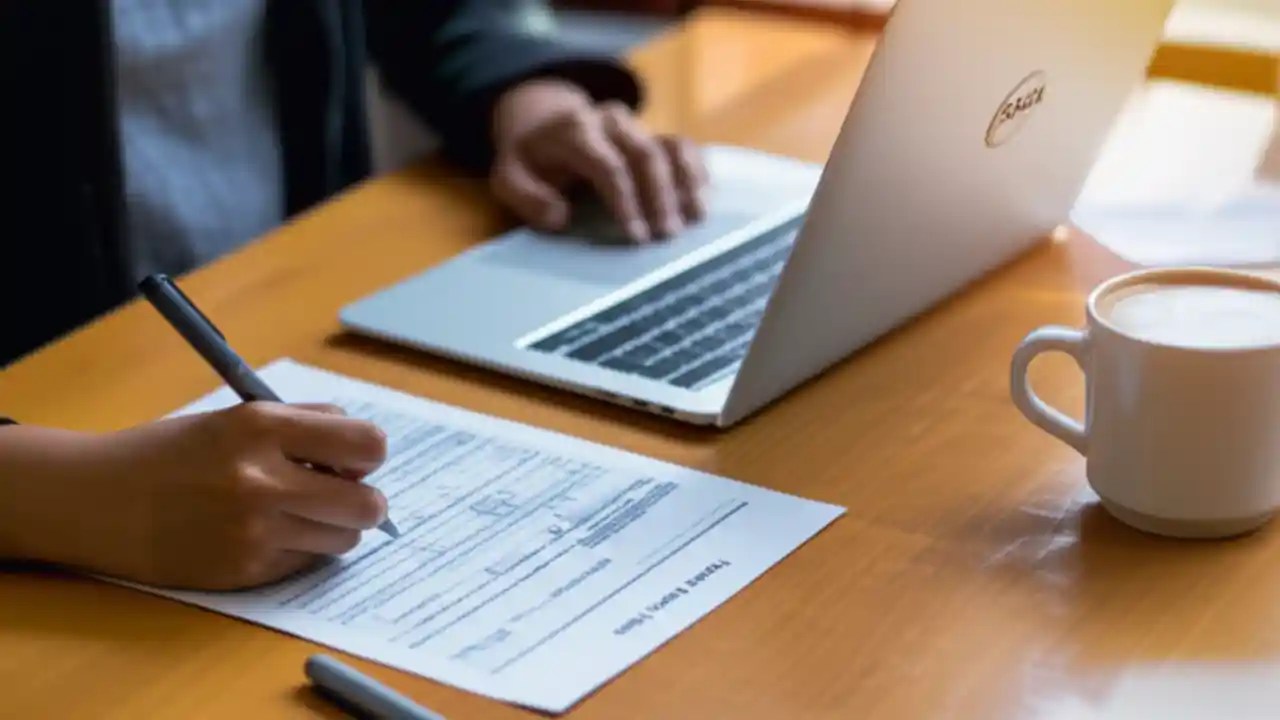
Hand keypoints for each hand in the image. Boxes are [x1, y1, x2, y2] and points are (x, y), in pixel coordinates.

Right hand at [0, 403, 387, 590]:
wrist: (98, 501)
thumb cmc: (174, 453)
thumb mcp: (238, 417)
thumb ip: (305, 425)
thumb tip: (364, 452)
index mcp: (262, 427)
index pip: (366, 444)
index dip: (367, 454)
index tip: (353, 459)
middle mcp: (262, 480)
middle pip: (368, 504)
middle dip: (363, 500)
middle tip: (339, 494)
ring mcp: (254, 531)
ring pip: (344, 539)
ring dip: (333, 527)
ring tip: (296, 512)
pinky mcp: (245, 570)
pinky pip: (306, 562)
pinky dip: (298, 549)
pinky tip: (262, 534)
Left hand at [491, 78, 708, 242]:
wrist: (543, 124)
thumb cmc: (529, 161)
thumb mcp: (508, 177)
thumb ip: (526, 197)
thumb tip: (559, 218)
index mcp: (574, 130)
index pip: (608, 164)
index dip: (626, 201)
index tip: (636, 235)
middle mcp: (611, 121)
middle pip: (645, 154)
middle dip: (660, 196)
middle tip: (668, 235)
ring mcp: (636, 125)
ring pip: (671, 146)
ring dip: (686, 183)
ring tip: (696, 219)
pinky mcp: (652, 133)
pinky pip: (682, 147)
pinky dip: (696, 172)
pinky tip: (702, 201)